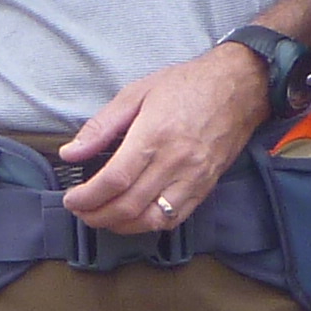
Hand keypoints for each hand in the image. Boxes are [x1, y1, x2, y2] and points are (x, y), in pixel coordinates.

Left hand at [54, 42, 265, 231]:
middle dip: (97, 216)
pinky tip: (134, 218)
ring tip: (103, 217)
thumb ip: (101, 126)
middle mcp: (175, 161)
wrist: (239, 87)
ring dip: (121, 226)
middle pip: (129, 205)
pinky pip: (175, 218)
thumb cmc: (188, 85)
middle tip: (82, 212)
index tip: (73, 199)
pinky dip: (149, 224)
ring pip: (152, 219)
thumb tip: (72, 153)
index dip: (88, 197)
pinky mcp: (205, 186)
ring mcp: (193, 177)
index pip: (114, 180)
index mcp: (154, 135)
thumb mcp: (137, 93)